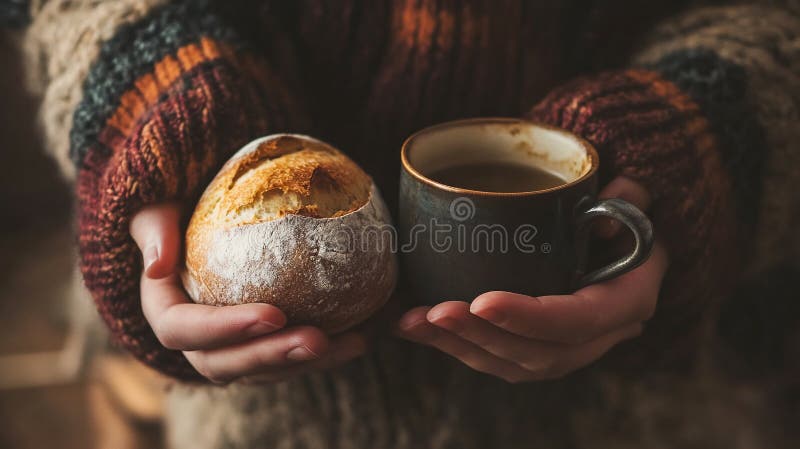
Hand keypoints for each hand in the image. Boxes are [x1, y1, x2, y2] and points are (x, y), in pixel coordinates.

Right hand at [130, 203, 366, 383]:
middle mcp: (193, 339)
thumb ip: (154, 227)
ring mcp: (229, 346)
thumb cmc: (179, 205)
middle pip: (225, 363)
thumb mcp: (156, 204)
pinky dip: (325, 353)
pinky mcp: (260, 344)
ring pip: (263, 369)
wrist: (201, 214)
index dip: (225, 329)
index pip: (182, 329)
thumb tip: (158, 265)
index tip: (273, 313)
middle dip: (273, 356)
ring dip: (306, 363)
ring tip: (351, 344)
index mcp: (163, 308)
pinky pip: (288, 359)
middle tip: (318, 340)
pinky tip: (361, 336)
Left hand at [395, 177, 667, 382]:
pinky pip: (495, 358)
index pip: (578, 322)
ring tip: (413, 322)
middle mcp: (600, 337)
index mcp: (627, 301)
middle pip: (538, 354)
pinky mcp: (537, 348)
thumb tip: (601, 221)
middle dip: (481, 337)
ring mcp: (567, 349)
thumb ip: (628, 196)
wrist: (623, 238)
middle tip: (434, 312)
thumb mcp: (635, 196)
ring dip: (459, 346)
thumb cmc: (623, 212)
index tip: (481, 300)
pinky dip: (453, 345)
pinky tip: (414, 326)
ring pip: (511, 364)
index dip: (529, 317)